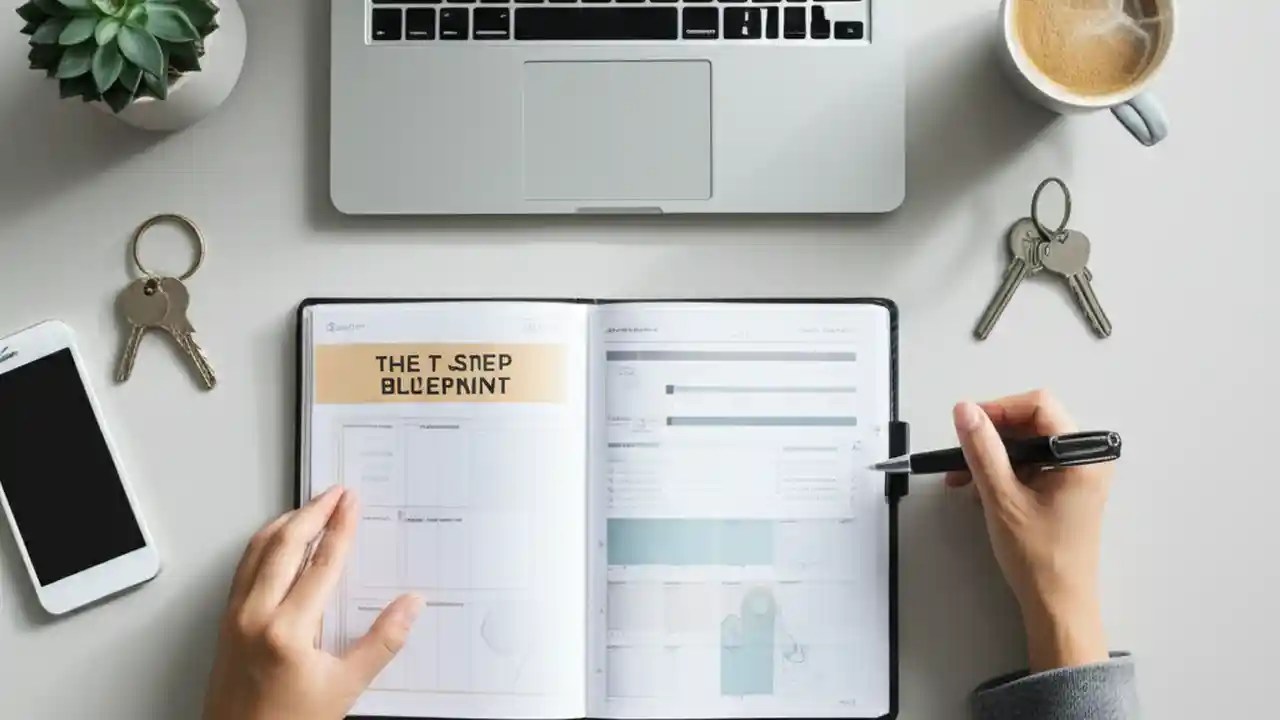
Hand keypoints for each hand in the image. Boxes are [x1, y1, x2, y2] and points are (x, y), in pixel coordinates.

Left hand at [203, 487, 422, 719]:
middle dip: (312, 512)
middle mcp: (255, 616)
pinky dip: (262, 545)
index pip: (322, 563)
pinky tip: (274, 542)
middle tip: (334, 494)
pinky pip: (243, 569)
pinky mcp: (225, 624)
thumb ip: (382, 642)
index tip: (351, 503)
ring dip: (284, 523)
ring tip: (307, 508)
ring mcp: (235, 618)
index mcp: (288, 630)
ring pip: (257, 551)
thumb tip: (409, 606)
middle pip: (285, 545)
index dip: (341, 527)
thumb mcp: (345, 688)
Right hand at [946, 390, 1111, 671]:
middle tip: (958, 455)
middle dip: (991, 435)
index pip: (1039, 405)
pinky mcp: (1066, 487)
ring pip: (1027, 443)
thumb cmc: (1037, 555)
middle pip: (1032, 422)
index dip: (998, 409)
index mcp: (1083, 455)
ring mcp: (1078, 473)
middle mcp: (1087, 458)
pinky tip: (978, 489)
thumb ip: (982, 449)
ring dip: (991, 455)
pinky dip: (1002, 470)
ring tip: (961, 479)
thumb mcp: (1002, 498)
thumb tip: (964, 410)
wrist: (1057, 603)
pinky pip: (1031, 463)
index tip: (966, 425)